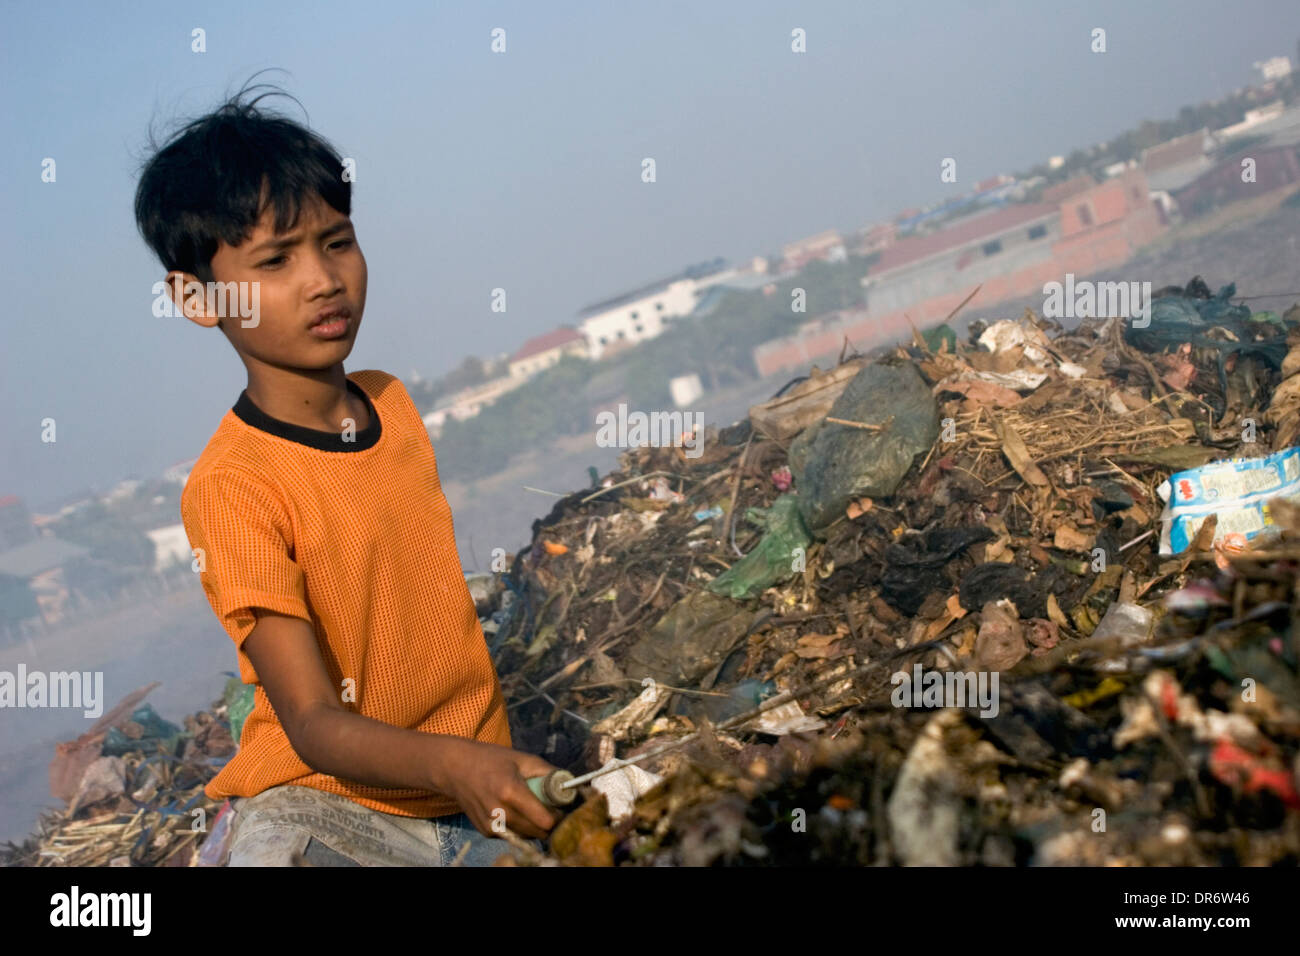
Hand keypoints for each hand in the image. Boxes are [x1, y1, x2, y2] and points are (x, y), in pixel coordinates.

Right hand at [432, 738, 562, 838]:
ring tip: (532, 807)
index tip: (560, 807)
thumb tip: (569, 785)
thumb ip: (547, 772)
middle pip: (538, 832)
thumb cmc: (491, 760)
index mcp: (511, 792)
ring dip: (535, 826)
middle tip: (550, 808)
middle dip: (549, 823)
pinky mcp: (486, 832)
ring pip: (527, 836)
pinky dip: (520, 827)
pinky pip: (513, 835)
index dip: (558, 816)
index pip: (544, 821)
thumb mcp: (522, 758)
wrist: (455, 770)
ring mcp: (491, 826)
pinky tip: (514, 810)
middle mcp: (500, 813)